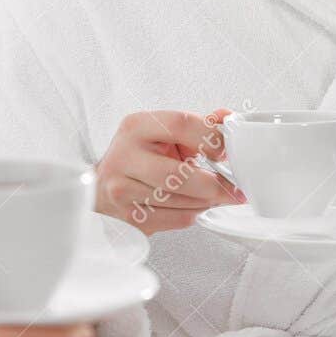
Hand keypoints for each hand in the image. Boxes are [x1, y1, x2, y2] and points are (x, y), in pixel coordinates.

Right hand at [94, 109, 243, 233]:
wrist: (103, 185)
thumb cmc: (138, 157)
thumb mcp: (162, 133)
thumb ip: (198, 125)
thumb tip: (227, 117)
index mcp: (136, 127)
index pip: (180, 124)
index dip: (210, 138)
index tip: (224, 150)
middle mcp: (125, 156)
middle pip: (180, 174)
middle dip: (215, 184)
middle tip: (233, 187)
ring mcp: (123, 189)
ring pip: (182, 201)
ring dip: (207, 202)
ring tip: (214, 196)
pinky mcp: (129, 216)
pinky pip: (176, 219)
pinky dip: (193, 214)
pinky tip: (195, 206)